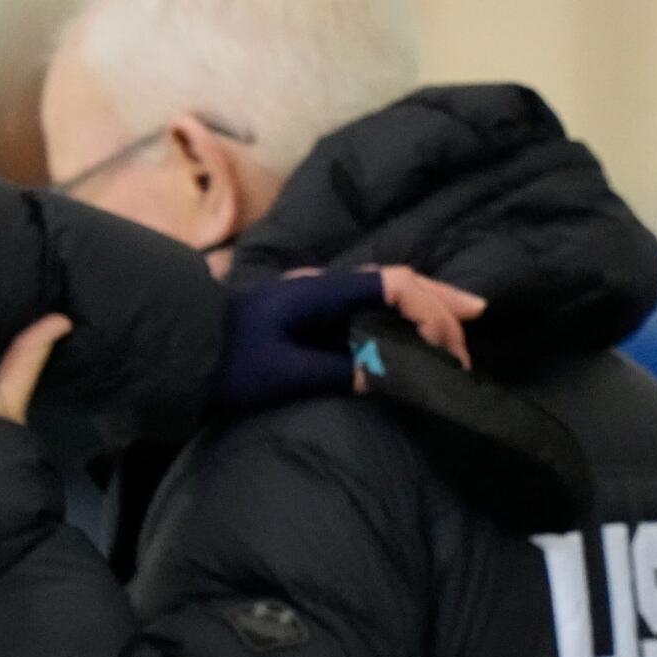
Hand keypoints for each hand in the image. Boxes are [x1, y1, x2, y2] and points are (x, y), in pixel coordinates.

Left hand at [219, 265, 485, 408]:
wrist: (179, 347)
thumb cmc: (227, 362)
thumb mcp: (283, 374)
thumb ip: (337, 371)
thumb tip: (388, 375)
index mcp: (321, 292)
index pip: (394, 286)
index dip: (429, 310)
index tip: (447, 346)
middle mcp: (323, 284)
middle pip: (396, 280)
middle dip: (439, 301)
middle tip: (476, 320)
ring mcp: (314, 294)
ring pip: (383, 288)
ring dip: (422, 303)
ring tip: (457, 321)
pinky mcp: (306, 311)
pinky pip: (365, 302)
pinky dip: (398, 310)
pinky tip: (409, 327)